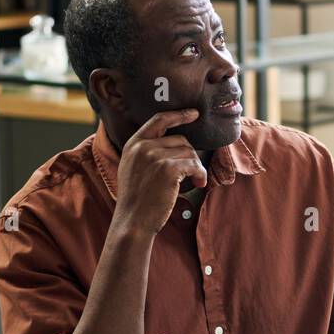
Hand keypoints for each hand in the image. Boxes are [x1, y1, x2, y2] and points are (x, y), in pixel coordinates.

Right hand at [114, 109, 208, 235]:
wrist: (133, 221)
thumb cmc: (137, 198)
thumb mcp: (132, 167)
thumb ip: (146, 152)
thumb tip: (175, 142)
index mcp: (134, 144)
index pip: (159, 120)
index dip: (178, 115)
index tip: (194, 113)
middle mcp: (143, 146)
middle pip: (181, 140)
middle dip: (190, 156)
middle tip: (192, 173)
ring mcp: (154, 156)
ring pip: (189, 152)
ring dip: (196, 167)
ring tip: (194, 181)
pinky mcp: (168, 168)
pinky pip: (194, 164)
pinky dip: (200, 174)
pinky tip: (198, 184)